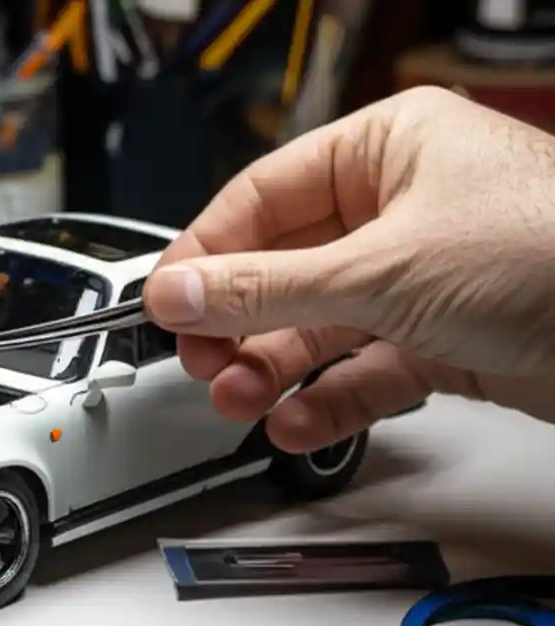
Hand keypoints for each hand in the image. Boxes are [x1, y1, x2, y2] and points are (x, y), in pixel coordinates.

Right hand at [141, 86, 554, 453]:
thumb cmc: (554, 255)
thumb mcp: (382, 268)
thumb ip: (267, 288)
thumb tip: (180, 292)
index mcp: (386, 150)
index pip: (262, 198)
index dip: (206, 254)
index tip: (164, 302)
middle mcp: (401, 209)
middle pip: (286, 268)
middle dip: (238, 322)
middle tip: (199, 360)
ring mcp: (423, 278)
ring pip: (320, 326)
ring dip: (272, 368)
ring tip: (236, 399)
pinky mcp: (446, 340)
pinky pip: (364, 370)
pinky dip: (327, 400)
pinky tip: (294, 423)